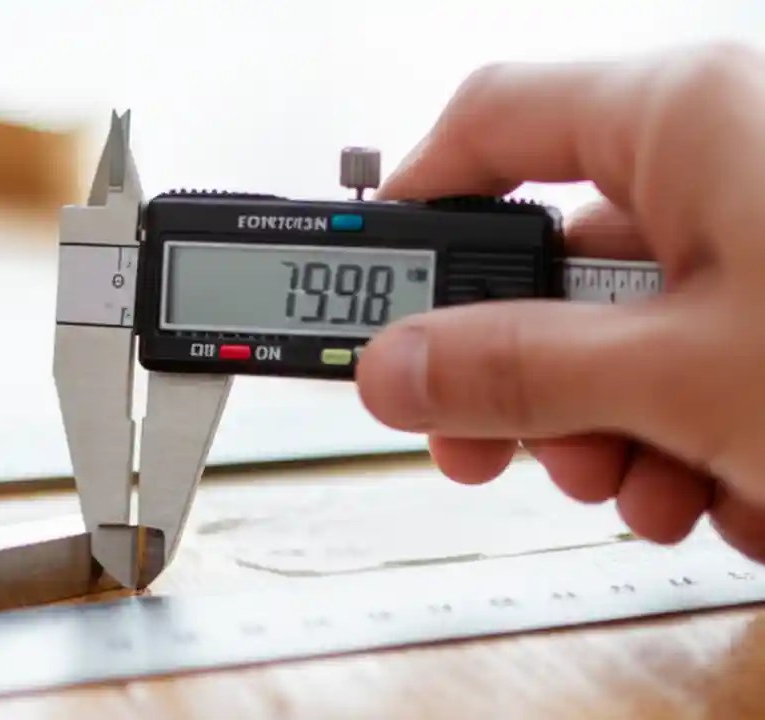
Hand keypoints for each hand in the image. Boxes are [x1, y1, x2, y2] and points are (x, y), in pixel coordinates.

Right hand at [355, 42, 764, 558]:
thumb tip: (394, 369)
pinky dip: (698, 435)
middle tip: (491, 445)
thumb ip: (512, 371)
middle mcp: (731, 150)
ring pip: (630, 327)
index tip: (369, 292)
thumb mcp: (687, 379)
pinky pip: (707, 354)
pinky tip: (741, 488)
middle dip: (528, 374)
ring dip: (616, 428)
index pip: (486, 126)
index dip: (413, 211)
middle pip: (557, 257)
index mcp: (688, 112)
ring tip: (656, 487)